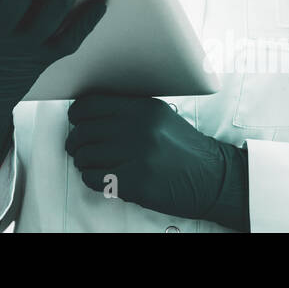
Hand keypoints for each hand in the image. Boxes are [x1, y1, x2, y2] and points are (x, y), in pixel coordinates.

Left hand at [66, 95, 249, 230]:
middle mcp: (139, 129)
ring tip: (90, 164)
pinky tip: (100, 177)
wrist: (213, 178)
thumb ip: (129, 111)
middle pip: (85, 131)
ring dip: (83, 161)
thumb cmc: (186, 150)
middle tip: (77, 147)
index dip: (77, 113)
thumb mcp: (161, 118)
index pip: (92, 105)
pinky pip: (94, 178)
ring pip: (86, 155)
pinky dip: (91, 178)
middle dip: (75, 141)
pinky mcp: (136, 182)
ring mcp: (138, 156)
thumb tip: (89, 113)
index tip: (75, 120)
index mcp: (143, 109)